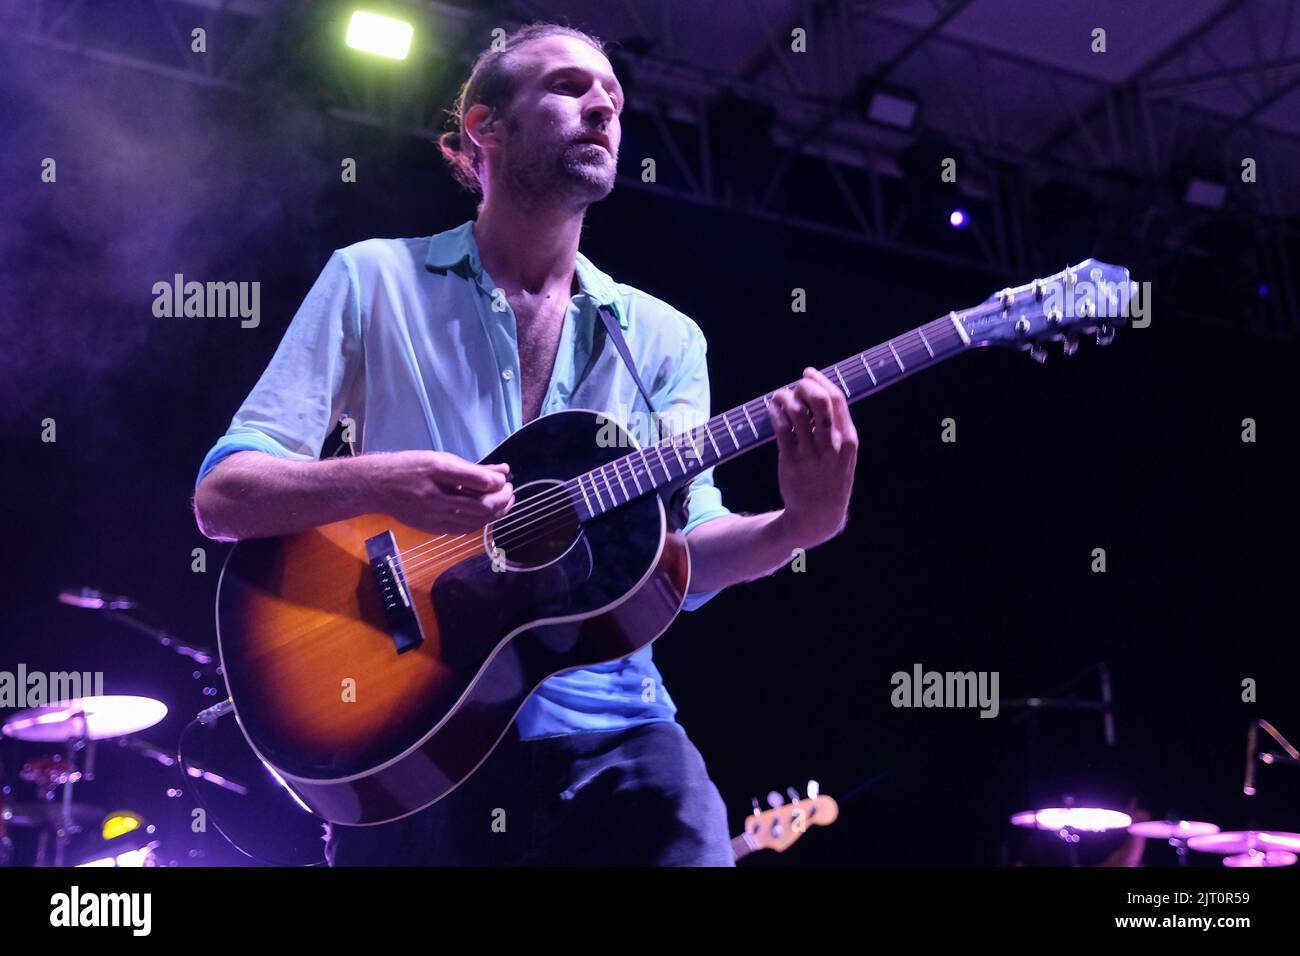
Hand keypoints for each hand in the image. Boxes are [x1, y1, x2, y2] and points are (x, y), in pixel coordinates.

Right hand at [366, 451, 514, 533]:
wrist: (377, 486)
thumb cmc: (410, 467)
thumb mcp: (440, 458)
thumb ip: (472, 467)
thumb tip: (503, 470)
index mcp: (437, 470)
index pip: (479, 481)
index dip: (498, 482)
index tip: (504, 479)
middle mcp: (436, 495)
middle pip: (481, 506)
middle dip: (503, 500)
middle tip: (510, 492)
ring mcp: (433, 516)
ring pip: (476, 521)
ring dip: (496, 513)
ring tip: (504, 503)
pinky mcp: (432, 529)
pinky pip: (464, 530)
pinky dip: (480, 522)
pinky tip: (486, 514)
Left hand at [767, 367, 858, 547]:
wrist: (818, 515)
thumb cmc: (831, 479)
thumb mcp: (843, 455)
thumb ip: (836, 429)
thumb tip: (817, 395)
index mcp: (848, 440)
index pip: (837, 399)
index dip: (820, 380)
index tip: (808, 372)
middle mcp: (831, 445)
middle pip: (818, 400)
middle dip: (803, 385)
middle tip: (794, 385)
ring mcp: (811, 453)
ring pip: (796, 411)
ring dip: (784, 396)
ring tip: (778, 396)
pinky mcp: (791, 461)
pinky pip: (781, 427)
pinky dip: (774, 412)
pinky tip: (772, 408)